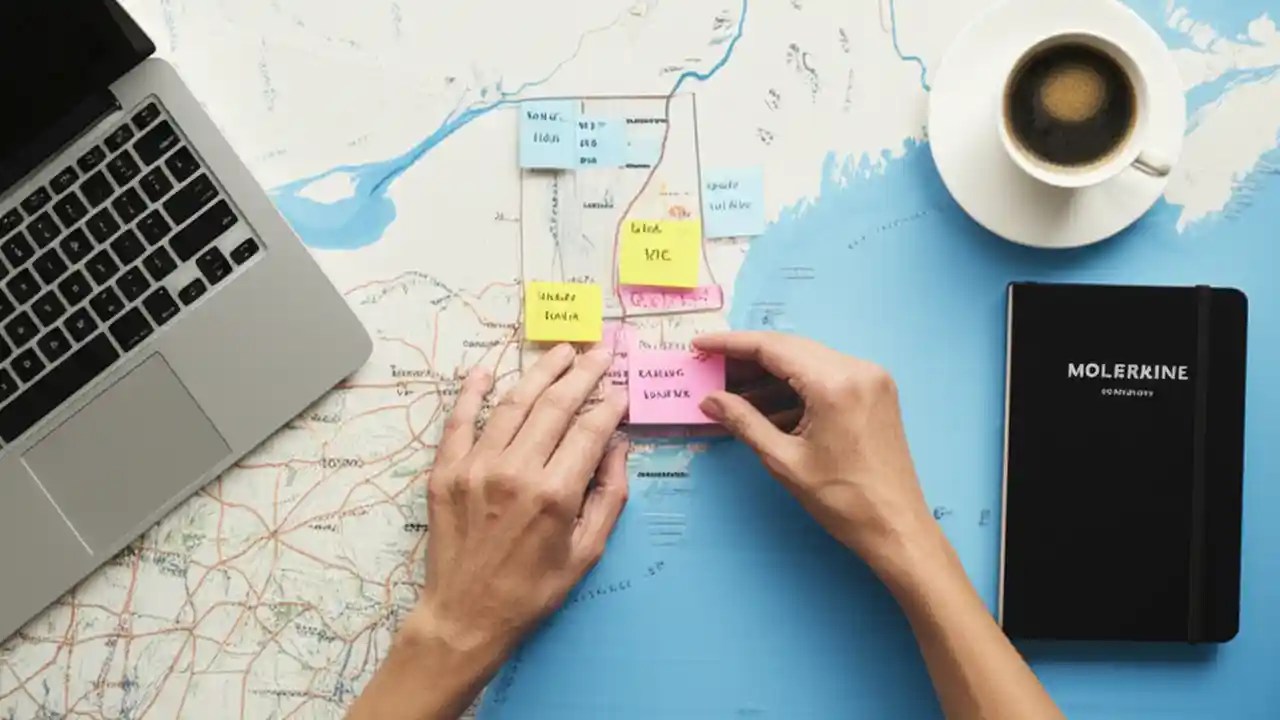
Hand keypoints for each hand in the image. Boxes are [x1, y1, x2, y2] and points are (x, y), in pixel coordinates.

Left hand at [348, 344, 628, 719]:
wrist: (465, 616)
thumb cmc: (532, 590)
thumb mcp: (586, 552)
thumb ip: (609, 496)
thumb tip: (618, 447)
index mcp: (555, 494)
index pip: (589, 430)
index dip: (609, 405)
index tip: (620, 390)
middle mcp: (515, 471)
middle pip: (555, 405)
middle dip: (583, 373)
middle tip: (600, 351)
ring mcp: (475, 467)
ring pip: (513, 403)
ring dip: (540, 372)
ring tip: (561, 352)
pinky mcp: (445, 472)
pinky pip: (460, 421)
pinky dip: (472, 392)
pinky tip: (487, 371)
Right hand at [693, 331, 933, 582]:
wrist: (897, 526)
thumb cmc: (841, 500)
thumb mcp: (784, 460)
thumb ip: (744, 422)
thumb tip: (709, 399)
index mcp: (835, 383)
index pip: (773, 348)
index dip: (731, 344)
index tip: (700, 344)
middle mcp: (857, 369)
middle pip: (790, 348)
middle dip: (747, 358)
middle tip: (710, 369)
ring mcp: (871, 378)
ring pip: (808, 361)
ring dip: (770, 374)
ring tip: (731, 392)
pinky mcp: (876, 392)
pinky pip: (826, 376)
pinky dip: (795, 387)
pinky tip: (766, 406)